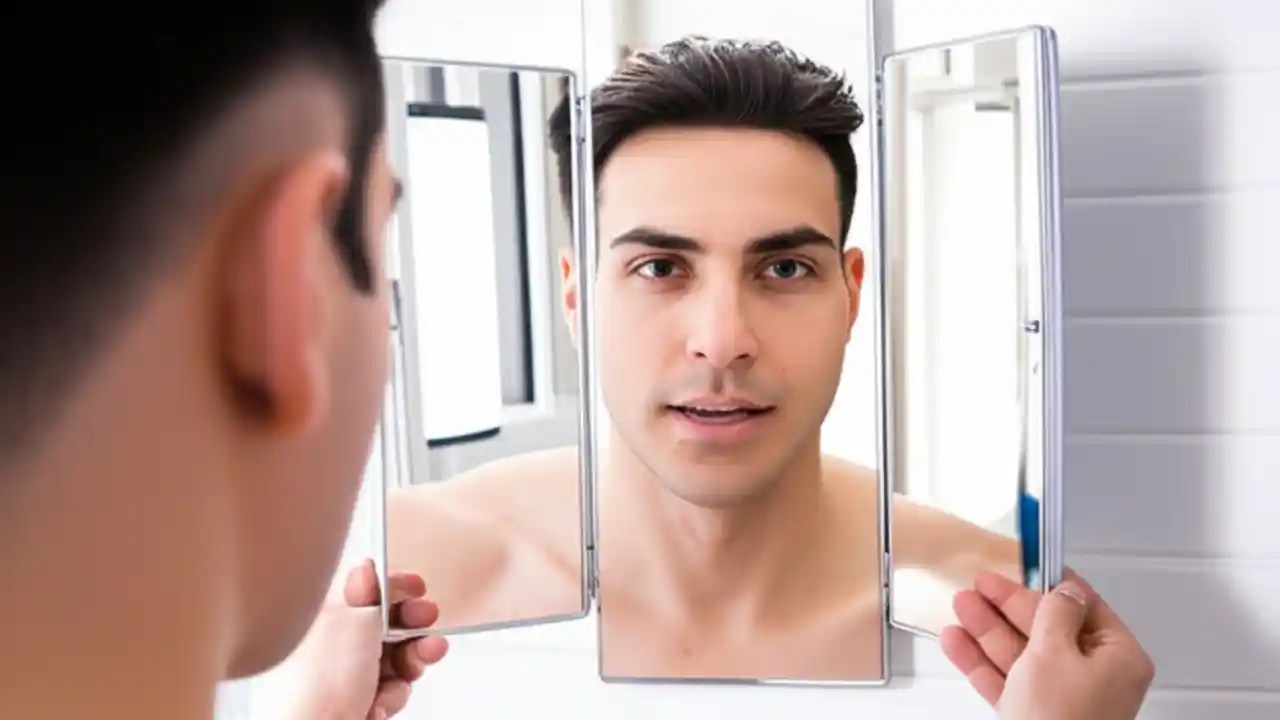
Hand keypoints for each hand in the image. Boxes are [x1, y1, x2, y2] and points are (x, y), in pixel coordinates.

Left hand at [284, 559, 448, 719]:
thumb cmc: (320, 684)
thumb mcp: (354, 622)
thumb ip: (369, 593)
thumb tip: (368, 566)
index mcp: (325, 616)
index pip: (365, 591)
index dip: (395, 587)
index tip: (417, 588)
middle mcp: (334, 644)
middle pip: (387, 625)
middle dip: (413, 627)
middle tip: (427, 623)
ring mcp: (345, 675)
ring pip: (394, 659)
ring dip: (411, 663)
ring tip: (415, 667)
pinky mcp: (356, 702)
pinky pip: (389, 689)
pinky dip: (391, 696)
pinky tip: (378, 703)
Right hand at [940, 570, 1154, 719]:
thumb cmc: (1061, 719)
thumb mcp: (1054, 652)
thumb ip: (1053, 614)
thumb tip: (1065, 589)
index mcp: (1117, 657)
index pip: (1084, 606)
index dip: (1049, 583)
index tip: (1023, 562)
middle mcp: (1094, 677)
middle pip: (1047, 628)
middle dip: (1007, 606)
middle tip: (980, 583)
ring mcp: (1062, 698)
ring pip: (1021, 653)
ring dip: (987, 629)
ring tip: (960, 604)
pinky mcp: (1033, 715)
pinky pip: (1006, 680)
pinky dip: (980, 661)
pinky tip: (956, 641)